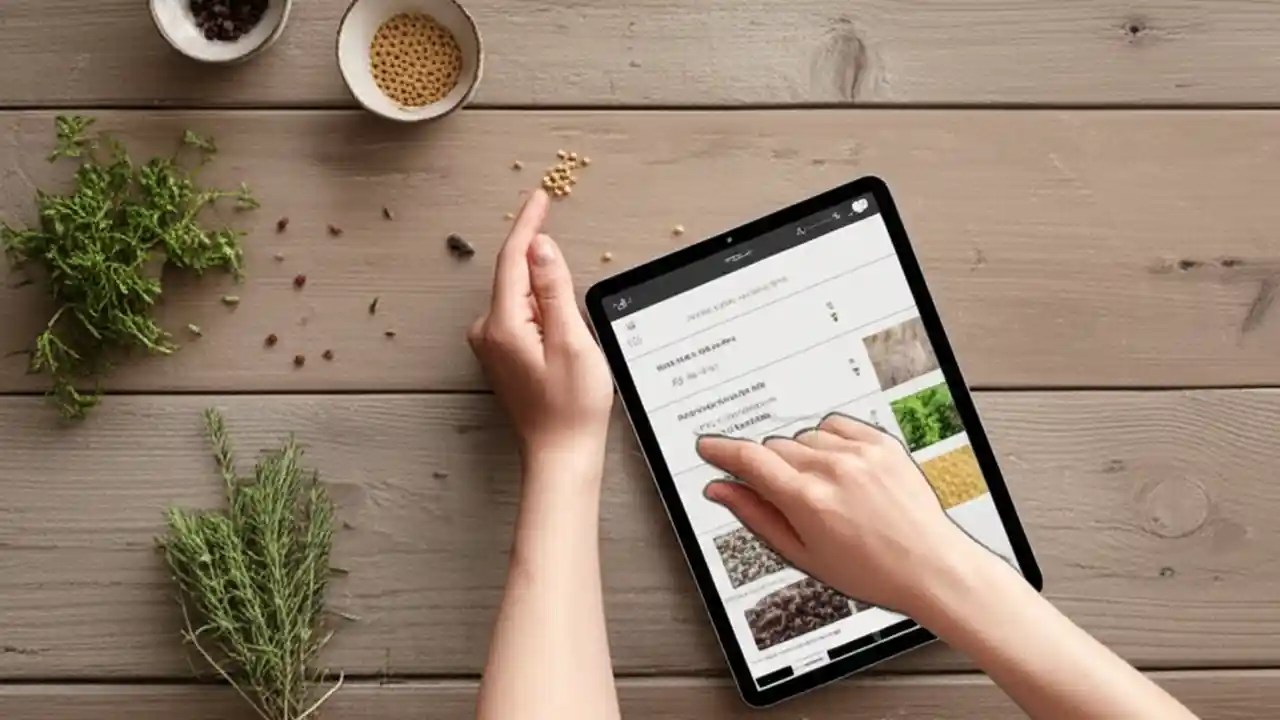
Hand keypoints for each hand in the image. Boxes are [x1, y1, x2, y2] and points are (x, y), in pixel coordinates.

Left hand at [468, 189, 612, 462]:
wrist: (559, 455)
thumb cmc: (570, 408)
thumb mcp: (571, 340)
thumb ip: (554, 288)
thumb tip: (540, 247)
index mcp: (503, 324)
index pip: (514, 258)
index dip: (529, 224)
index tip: (541, 197)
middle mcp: (489, 331)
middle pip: (518, 277)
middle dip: (546, 267)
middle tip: (572, 288)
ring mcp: (494, 344)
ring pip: (523, 298)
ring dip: (548, 296)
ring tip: (574, 334)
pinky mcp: (504, 355)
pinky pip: (523, 316)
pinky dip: (543, 312)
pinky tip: (563, 335)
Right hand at [697, 414, 984, 614]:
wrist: (931, 566)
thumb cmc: (872, 570)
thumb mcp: (803, 553)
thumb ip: (756, 515)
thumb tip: (721, 491)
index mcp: (808, 500)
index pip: (749, 460)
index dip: (721, 451)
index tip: (708, 447)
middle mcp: (832, 469)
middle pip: (774, 448)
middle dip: (769, 468)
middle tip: (786, 496)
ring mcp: (860, 453)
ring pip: (804, 437)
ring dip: (800, 456)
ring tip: (822, 490)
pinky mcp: (881, 443)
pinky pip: (836, 424)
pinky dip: (827, 440)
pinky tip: (837, 466)